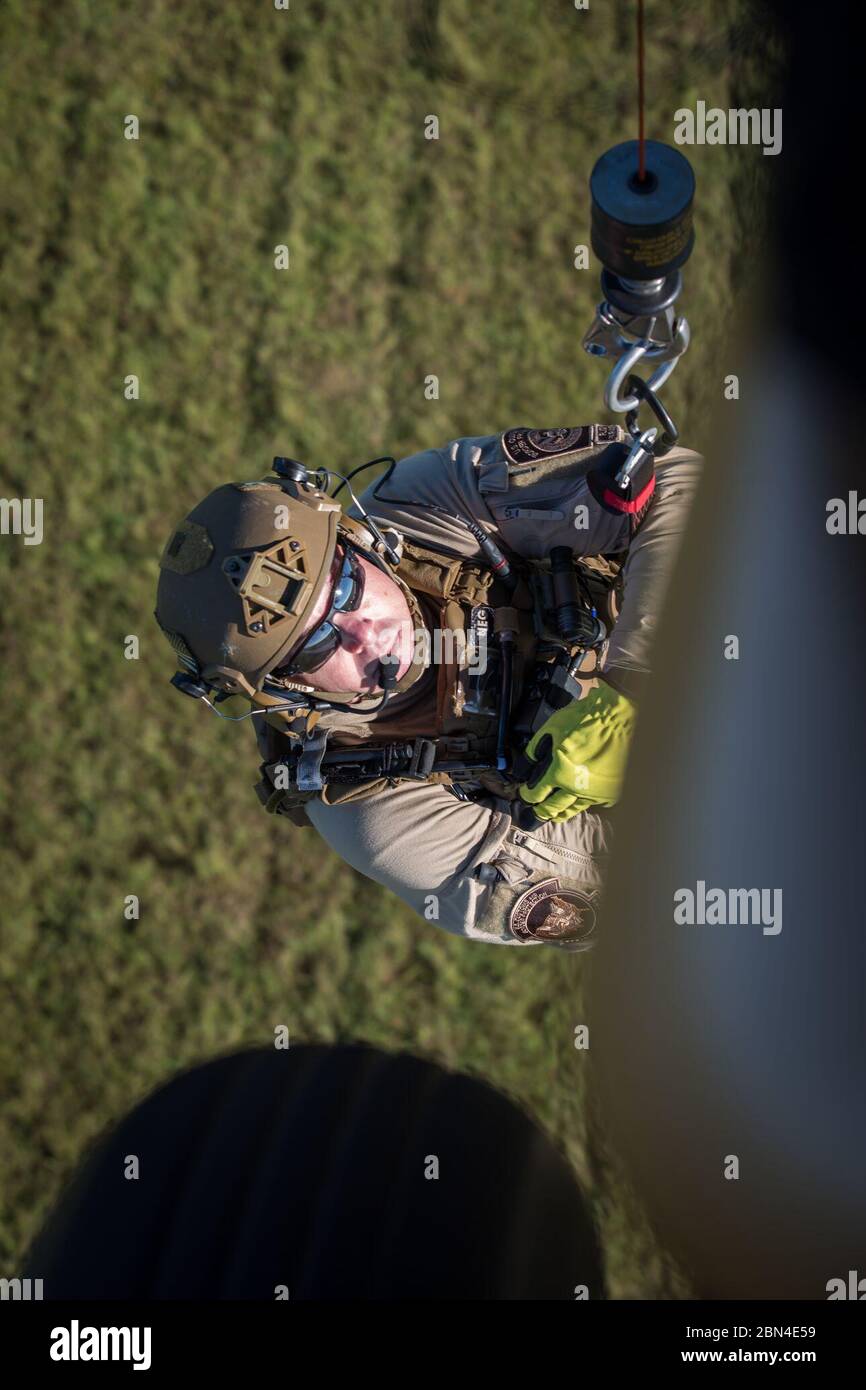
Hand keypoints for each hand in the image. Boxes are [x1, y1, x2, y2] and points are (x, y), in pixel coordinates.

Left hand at [517, 681, 635, 822]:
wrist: (616, 717)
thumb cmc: (584, 719)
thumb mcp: (550, 730)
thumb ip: (533, 753)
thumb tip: (522, 770)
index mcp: (559, 773)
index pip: (536, 794)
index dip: (527, 795)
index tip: (525, 794)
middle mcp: (576, 788)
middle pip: (552, 808)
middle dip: (540, 811)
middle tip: (534, 814)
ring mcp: (595, 792)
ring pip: (573, 810)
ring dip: (561, 812)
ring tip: (554, 815)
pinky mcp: (610, 792)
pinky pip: (592, 804)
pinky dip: (584, 803)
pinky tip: (579, 801)